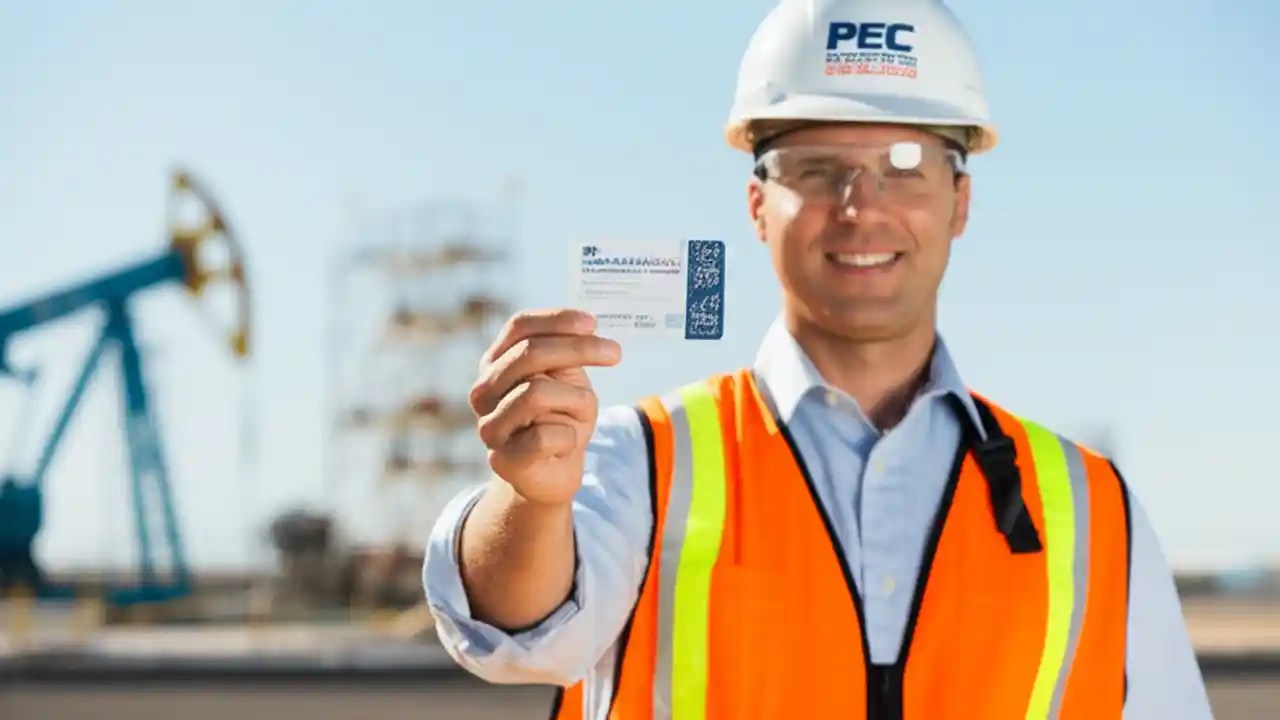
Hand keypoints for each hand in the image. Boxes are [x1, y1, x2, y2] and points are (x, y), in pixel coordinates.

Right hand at [469, 309, 620, 506]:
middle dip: (578, 349)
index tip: (593, 323)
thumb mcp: (567, 378)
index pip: (519, 328)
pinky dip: (570, 436)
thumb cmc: (561, 418)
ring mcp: (489, 426)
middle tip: (614, 353)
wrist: (553, 472)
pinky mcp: (503, 460)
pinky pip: (546, 436)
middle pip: (528, 354)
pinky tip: (567, 443)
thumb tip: (586, 326)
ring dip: (576, 400)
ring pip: (537, 392)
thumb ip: (565, 354)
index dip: (556, 319)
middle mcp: (483, 391)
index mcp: (495, 363)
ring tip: (582, 414)